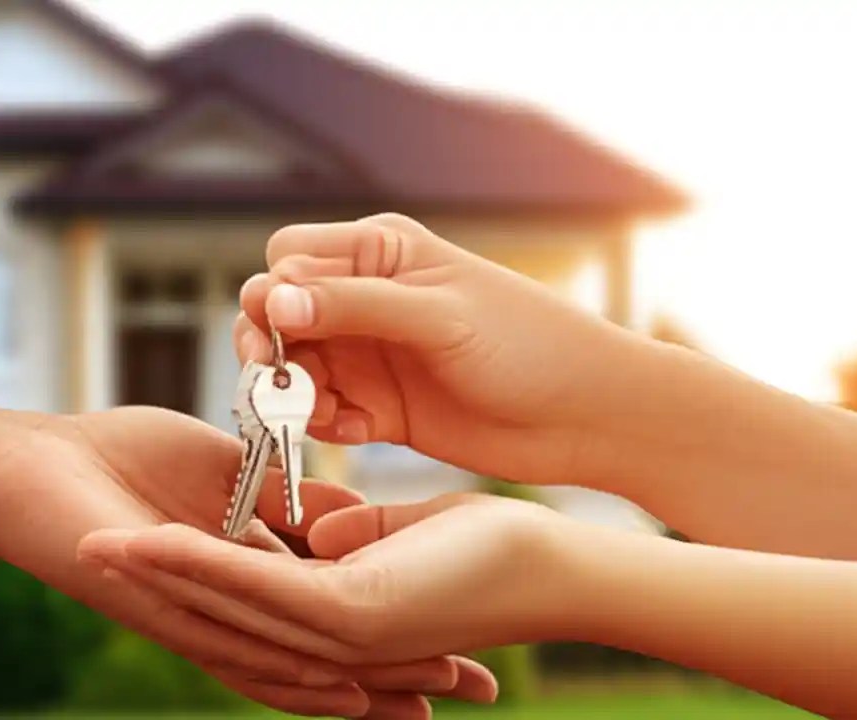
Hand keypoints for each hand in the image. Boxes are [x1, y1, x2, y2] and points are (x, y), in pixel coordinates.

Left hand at [0, 407, 497, 716]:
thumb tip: (322, 525)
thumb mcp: (224, 476)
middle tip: (478, 691)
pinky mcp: (160, 618)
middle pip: (327, 660)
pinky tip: (340, 689)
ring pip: (292, 670)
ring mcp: (195, 625)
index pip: (334, 621)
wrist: (29, 469)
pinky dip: (288, 675)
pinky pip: (228, 651)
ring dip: (363, 689)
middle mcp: (228, 619)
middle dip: (402, 679)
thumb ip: (273, 505)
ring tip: (428, 701)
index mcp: (244, 582)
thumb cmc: (119, 461)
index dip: (400, 640)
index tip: (470, 649)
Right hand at [236, 213, 665, 487]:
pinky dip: (327, 424)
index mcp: (382, 254)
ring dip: (294, 392)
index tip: (279, 331)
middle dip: (269, 347)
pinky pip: (327, 413)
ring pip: (297, 368)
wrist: (586, 415)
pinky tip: (358, 430)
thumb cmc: (528, 345)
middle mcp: (368, 301)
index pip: (291, 258)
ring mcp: (373, 356)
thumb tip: (272, 300)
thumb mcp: (438, 316)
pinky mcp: (382, 409)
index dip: (274, 292)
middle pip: (279, 315)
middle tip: (272, 379)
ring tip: (323, 411)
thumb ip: (353, 305)